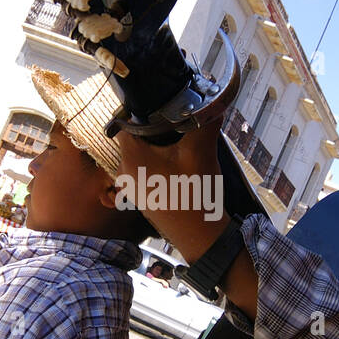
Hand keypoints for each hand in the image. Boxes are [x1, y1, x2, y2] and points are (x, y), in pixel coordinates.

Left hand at [114, 116, 226, 260]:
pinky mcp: (140, 196)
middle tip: (178, 129)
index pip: (125, 121)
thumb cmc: (195, 194)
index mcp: (131, 156)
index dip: (142, 112)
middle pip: (134, 137)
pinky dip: (159, 165)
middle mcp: (124, 171)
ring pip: (140, 154)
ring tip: (181, 149)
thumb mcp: (201, 152)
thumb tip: (214, 102)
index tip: (163, 110)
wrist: (199, 235)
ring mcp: (130, 186)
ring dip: (158, 149)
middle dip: (155, 131)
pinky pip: (145, 170)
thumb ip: (205, 121)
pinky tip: (179, 168)